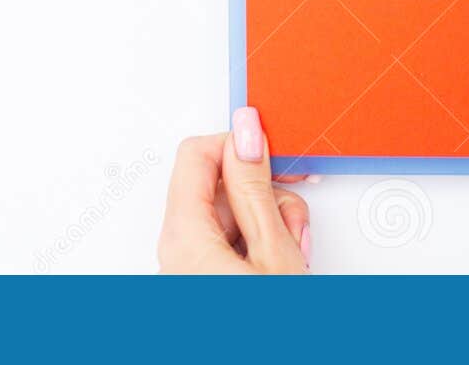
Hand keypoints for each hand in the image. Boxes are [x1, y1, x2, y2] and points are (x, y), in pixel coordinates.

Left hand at [157, 108, 311, 273]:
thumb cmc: (267, 334)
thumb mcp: (272, 254)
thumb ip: (255, 189)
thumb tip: (246, 134)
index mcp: (183, 239)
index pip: (196, 153)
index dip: (240, 146)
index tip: (271, 149)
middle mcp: (176, 256)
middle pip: (218, 191)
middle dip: (264, 197)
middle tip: (292, 220)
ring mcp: (189, 274)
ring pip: (228, 220)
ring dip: (268, 227)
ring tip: (293, 254)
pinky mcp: (204, 284)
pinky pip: (226, 248)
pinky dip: (258, 250)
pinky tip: (281, 267)